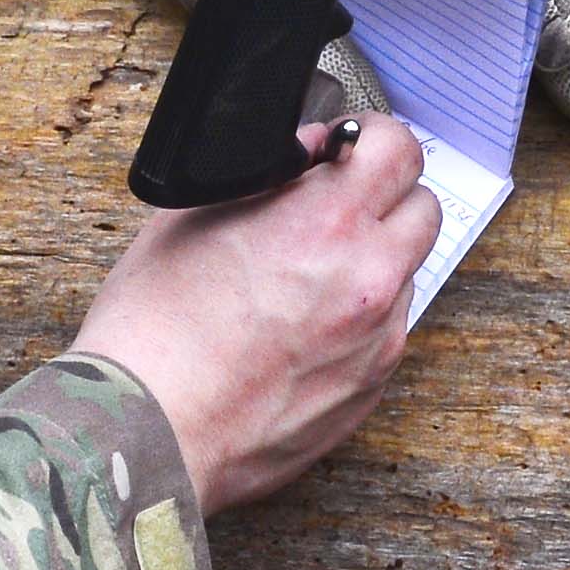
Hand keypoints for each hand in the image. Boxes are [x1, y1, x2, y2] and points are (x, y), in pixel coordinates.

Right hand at [70, 121, 440, 512]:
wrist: (147, 427)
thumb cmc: (155, 328)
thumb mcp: (194, 215)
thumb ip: (269, 176)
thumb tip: (310, 157)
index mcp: (326, 221)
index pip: (399, 149)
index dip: (374, 141)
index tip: (352, 151)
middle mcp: (369, 277)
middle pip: (423, 210)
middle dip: (386, 200)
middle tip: (338, 209)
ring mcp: (378, 338)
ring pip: (406, 274)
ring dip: (374, 263)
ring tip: (307, 282)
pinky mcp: (370, 387)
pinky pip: (387, 332)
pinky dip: (359, 320)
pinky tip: (302, 333)